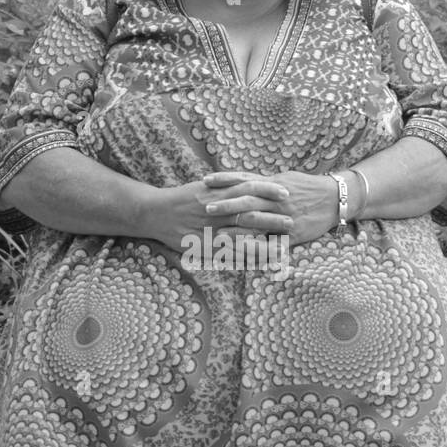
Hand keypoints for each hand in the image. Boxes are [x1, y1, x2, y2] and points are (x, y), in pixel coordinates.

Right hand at [142, 174, 292, 251]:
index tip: (286, 192)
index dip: (268, 190)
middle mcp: (216, 210)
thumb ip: (225, 186)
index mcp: (217, 192)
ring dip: (264, 244)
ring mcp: (210, 229)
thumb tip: (248, 182)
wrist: (154, 212)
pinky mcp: (204, 246)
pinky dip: (245, 260)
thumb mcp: (204, 186)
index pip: (248, 188)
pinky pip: (229, 255)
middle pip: (250, 214)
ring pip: (242, 237)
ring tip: (283, 249)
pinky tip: (260, 264)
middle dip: (272, 219)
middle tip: (292, 222)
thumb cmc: (181, 198)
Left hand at [203, 170, 337, 246]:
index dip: (224, 180)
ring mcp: (285, 217)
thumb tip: (241, 179)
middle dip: (226, 204)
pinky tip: (247, 256)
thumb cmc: (307, 187)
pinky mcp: (293, 234)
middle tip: (206, 208)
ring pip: (259, 221)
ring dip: (238, 228)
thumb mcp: (285, 178)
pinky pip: (276, 243)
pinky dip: (262, 249)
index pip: (244, 179)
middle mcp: (277, 199)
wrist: (336, 198)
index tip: (205, 181)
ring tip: (219, 234)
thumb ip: (263, 181)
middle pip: (247, 200)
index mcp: (272, 184)